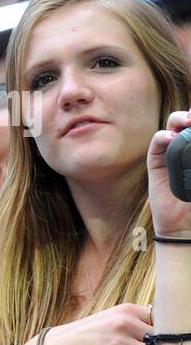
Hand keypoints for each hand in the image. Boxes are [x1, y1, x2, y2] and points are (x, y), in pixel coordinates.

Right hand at [147, 110, 190, 238]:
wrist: (186, 224)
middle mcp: (187, 149)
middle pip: (187, 122)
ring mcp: (170, 154)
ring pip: (172, 128)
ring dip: (179, 119)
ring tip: (188, 120)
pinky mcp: (156, 164)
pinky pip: (156, 145)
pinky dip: (162, 137)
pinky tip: (170, 137)